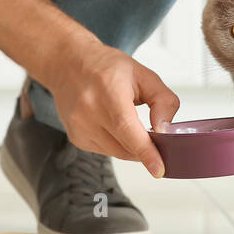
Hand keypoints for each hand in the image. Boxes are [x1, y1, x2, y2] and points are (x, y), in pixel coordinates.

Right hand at [42, 40, 179, 177]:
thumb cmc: (105, 67)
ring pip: (117, 153)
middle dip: (146, 149)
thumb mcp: (143, 74)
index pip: (126, 126)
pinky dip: (117, 145)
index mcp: (107, 89)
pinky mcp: (76, 138)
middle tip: (156, 136)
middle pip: (124, 145)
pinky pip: (106, 151)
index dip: (145, 151)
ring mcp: (79, 126)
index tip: (158, 169)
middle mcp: (88, 109)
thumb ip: (163, 100)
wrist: (68, 64)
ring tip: (131, 122)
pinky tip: (114, 125)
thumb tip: (165, 129)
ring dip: (132, 147)